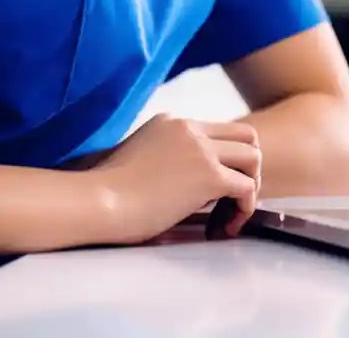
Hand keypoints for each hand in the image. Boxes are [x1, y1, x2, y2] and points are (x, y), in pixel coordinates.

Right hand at [91, 114, 261, 242]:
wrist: (95, 202)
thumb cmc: (105, 192)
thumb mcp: (140, 159)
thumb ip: (168, 160)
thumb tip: (192, 186)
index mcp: (173, 122)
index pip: (220, 131)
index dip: (227, 159)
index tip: (216, 189)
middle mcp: (191, 129)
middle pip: (247, 137)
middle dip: (248, 167)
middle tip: (234, 196)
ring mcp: (202, 150)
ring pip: (253, 158)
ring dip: (250, 187)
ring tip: (231, 214)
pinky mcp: (209, 175)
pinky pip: (247, 189)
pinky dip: (244, 208)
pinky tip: (226, 225)